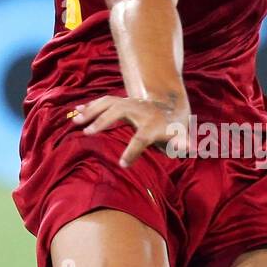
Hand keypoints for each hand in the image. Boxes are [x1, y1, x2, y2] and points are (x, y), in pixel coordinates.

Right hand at [69, 93, 189, 166]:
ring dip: (92, 112)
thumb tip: (191, 149)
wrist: (169, 106)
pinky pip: (103, 101)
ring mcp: (128, 103)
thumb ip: (182, 143)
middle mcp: (138, 110)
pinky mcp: (120, 101)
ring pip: (108, 104)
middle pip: (118, 113)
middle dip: (103, 121)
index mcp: (152, 124)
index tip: (122, 164)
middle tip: (87, 133)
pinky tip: (75, 112)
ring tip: (76, 122)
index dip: (133, 151)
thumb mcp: (180, 137)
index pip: (141, 138)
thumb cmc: (172, 128)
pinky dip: (89, 106)